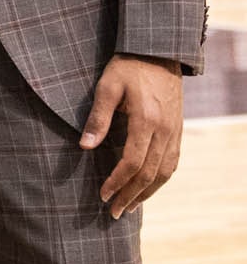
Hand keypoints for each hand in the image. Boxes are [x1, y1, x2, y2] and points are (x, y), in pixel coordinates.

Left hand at [79, 54, 183, 218]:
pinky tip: (148, 188)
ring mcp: (175, 131)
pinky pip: (173, 162)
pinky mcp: (178, 129)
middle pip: (149, 173)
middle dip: (130, 195)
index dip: (117, 182)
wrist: (159, 51)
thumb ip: (97, 118)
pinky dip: (160, 179)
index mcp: (146, 120)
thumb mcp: (107, 86)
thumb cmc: (128, 66)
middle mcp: (165, 130)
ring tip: (130, 207)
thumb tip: (84, 147)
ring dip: (147, 193)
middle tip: (114, 212)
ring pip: (165, 171)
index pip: (132, 162)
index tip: (103, 195)